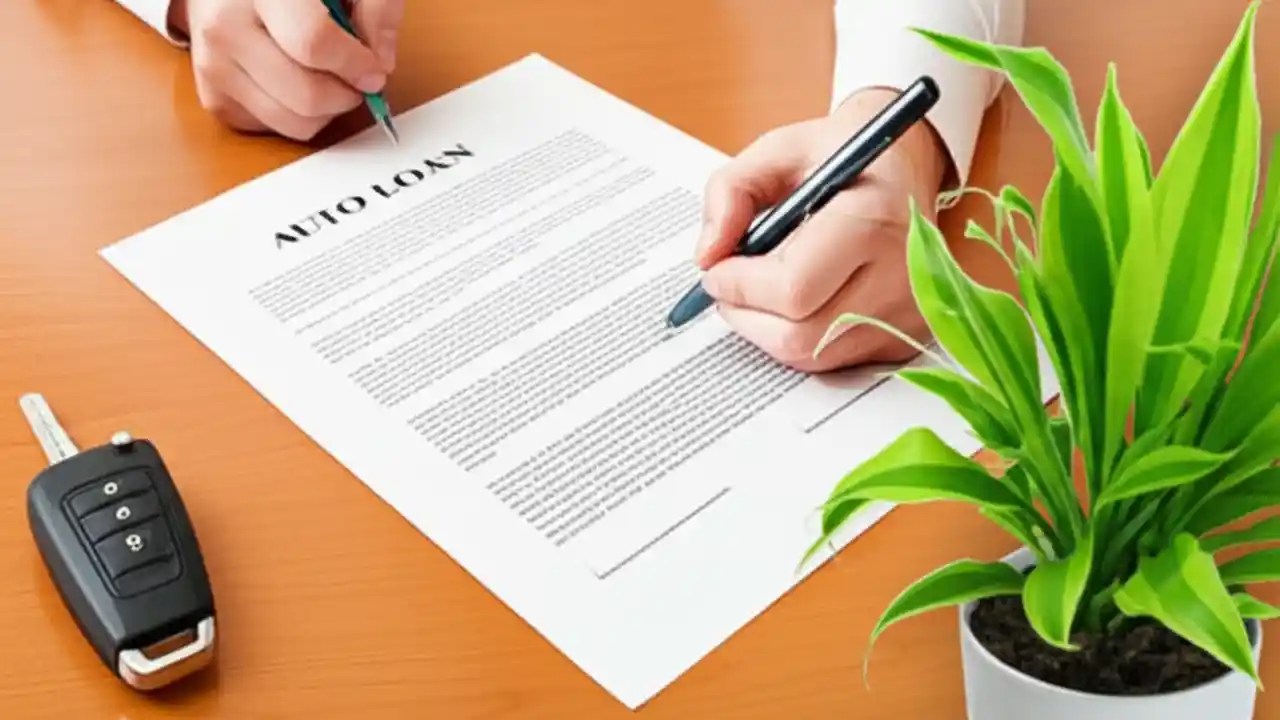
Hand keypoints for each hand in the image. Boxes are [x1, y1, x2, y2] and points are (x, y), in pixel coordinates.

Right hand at [169, 0, 403, 140]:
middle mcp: (226, 27)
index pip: (314, 43)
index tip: (374, 69)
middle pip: (307, 95)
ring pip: (294, 123)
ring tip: (327, 76)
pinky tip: (296, 80)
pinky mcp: (214, 99)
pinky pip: (275, 130)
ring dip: (326, 111)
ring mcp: (213, 67)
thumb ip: (376, 6)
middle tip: (356, 76)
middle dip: (347, 95)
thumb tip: (380, 64)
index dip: (355, 65)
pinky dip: (298, 115)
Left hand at [695, 89, 949, 372]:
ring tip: (756, 292)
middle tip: (726, 287)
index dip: (740, 285)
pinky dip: (797, 337)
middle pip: (799, 335)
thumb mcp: (778, 150)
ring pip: (811, 356)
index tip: (716, 269)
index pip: (792, 287)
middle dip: (746, 315)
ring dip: (766, 330)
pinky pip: (832, 359)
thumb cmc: (839, 156)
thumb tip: (707, 256)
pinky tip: (793, 303)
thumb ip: (730, 191)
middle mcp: (901, 274)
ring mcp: (907, 313)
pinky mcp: (904, 337)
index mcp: (873, 219)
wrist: (906, 167)